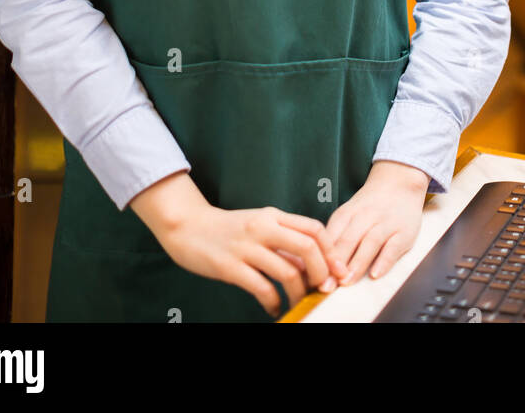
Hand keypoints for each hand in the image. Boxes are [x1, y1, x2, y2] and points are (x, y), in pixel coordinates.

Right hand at [158, 195, 349, 316]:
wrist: (188, 227)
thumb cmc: (228, 229)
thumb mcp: (258, 225)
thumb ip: (282, 240)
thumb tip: (312, 264)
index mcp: (273, 215)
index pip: (314, 228)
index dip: (331, 251)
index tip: (337, 270)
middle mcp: (263, 228)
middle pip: (308, 248)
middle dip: (321, 273)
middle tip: (321, 290)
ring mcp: (247, 247)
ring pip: (288, 272)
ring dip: (298, 294)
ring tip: (298, 304)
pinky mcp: (231, 267)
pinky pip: (263, 289)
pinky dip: (274, 303)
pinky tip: (274, 309)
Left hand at [324, 160, 428, 283]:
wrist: (399, 184)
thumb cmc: (369, 207)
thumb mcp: (348, 215)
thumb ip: (335, 237)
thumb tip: (317, 265)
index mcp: (347, 213)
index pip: (331, 235)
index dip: (322, 257)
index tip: (314, 276)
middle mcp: (366, 215)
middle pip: (348, 239)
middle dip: (337, 264)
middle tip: (327, 285)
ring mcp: (386, 223)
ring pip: (370, 242)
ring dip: (357, 263)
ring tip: (347, 282)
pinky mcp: (404, 231)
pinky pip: (393, 246)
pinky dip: (384, 261)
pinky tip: (375, 274)